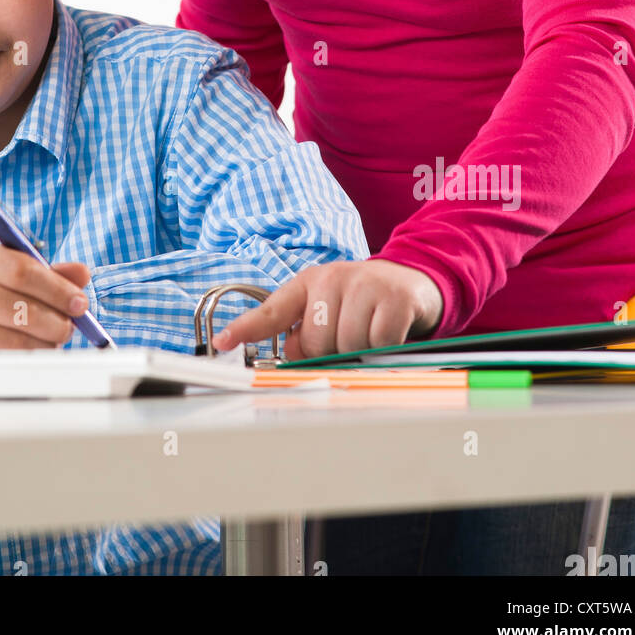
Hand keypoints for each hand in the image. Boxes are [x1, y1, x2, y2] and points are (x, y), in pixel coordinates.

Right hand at [0, 244, 91, 349]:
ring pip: (10, 340)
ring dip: (41, 346)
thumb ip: (38, 269)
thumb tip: (82, 274)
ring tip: (51, 343)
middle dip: (55, 322)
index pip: (23, 270)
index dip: (57, 288)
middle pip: (20, 308)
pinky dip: (18, 362)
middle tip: (69, 328)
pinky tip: (26, 356)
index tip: (80, 302)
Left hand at [211, 259, 443, 358]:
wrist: (411, 281)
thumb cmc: (363, 301)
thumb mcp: (328, 308)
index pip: (272, 309)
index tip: (223, 342)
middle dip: (331, 353)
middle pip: (316, 342)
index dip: (246, 327)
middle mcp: (331, 279)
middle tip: (347, 338)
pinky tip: (387, 333)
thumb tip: (291, 355)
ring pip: (348, 345)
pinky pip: (379, 344)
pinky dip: (384, 349)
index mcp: (308, 284)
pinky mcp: (394, 298)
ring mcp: (364, 285)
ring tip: (369, 333)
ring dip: (360, 353)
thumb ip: (303, 330)